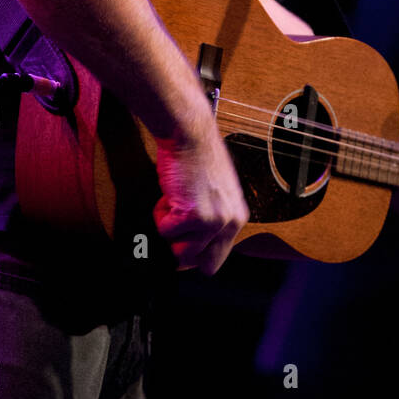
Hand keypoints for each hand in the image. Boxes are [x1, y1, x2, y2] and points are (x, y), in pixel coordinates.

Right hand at [153, 120, 249, 274]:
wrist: (189, 134)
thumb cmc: (197, 160)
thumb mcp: (216, 195)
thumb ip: (212, 221)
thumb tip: (191, 254)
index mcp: (238, 218)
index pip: (215, 260)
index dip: (194, 250)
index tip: (184, 234)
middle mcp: (231, 222)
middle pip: (199, 263)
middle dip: (181, 244)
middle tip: (179, 214)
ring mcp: (214, 221)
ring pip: (180, 252)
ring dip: (169, 227)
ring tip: (175, 199)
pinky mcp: (195, 216)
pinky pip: (165, 231)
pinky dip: (160, 213)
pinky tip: (170, 192)